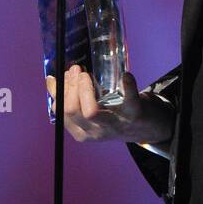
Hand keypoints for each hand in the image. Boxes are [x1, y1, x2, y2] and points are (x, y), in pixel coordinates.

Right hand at [44, 64, 174, 144]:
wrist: (148, 128)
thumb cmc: (115, 116)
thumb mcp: (92, 114)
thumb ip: (75, 101)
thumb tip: (54, 80)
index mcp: (82, 132)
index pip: (61, 112)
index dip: (58, 91)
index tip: (62, 76)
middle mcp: (96, 131)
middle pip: (72, 111)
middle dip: (71, 87)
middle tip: (77, 71)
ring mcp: (114, 125)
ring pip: (91, 111)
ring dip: (85, 88)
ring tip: (86, 73)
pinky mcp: (134, 114)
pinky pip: (129, 99)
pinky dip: (128, 85)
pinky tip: (125, 75)